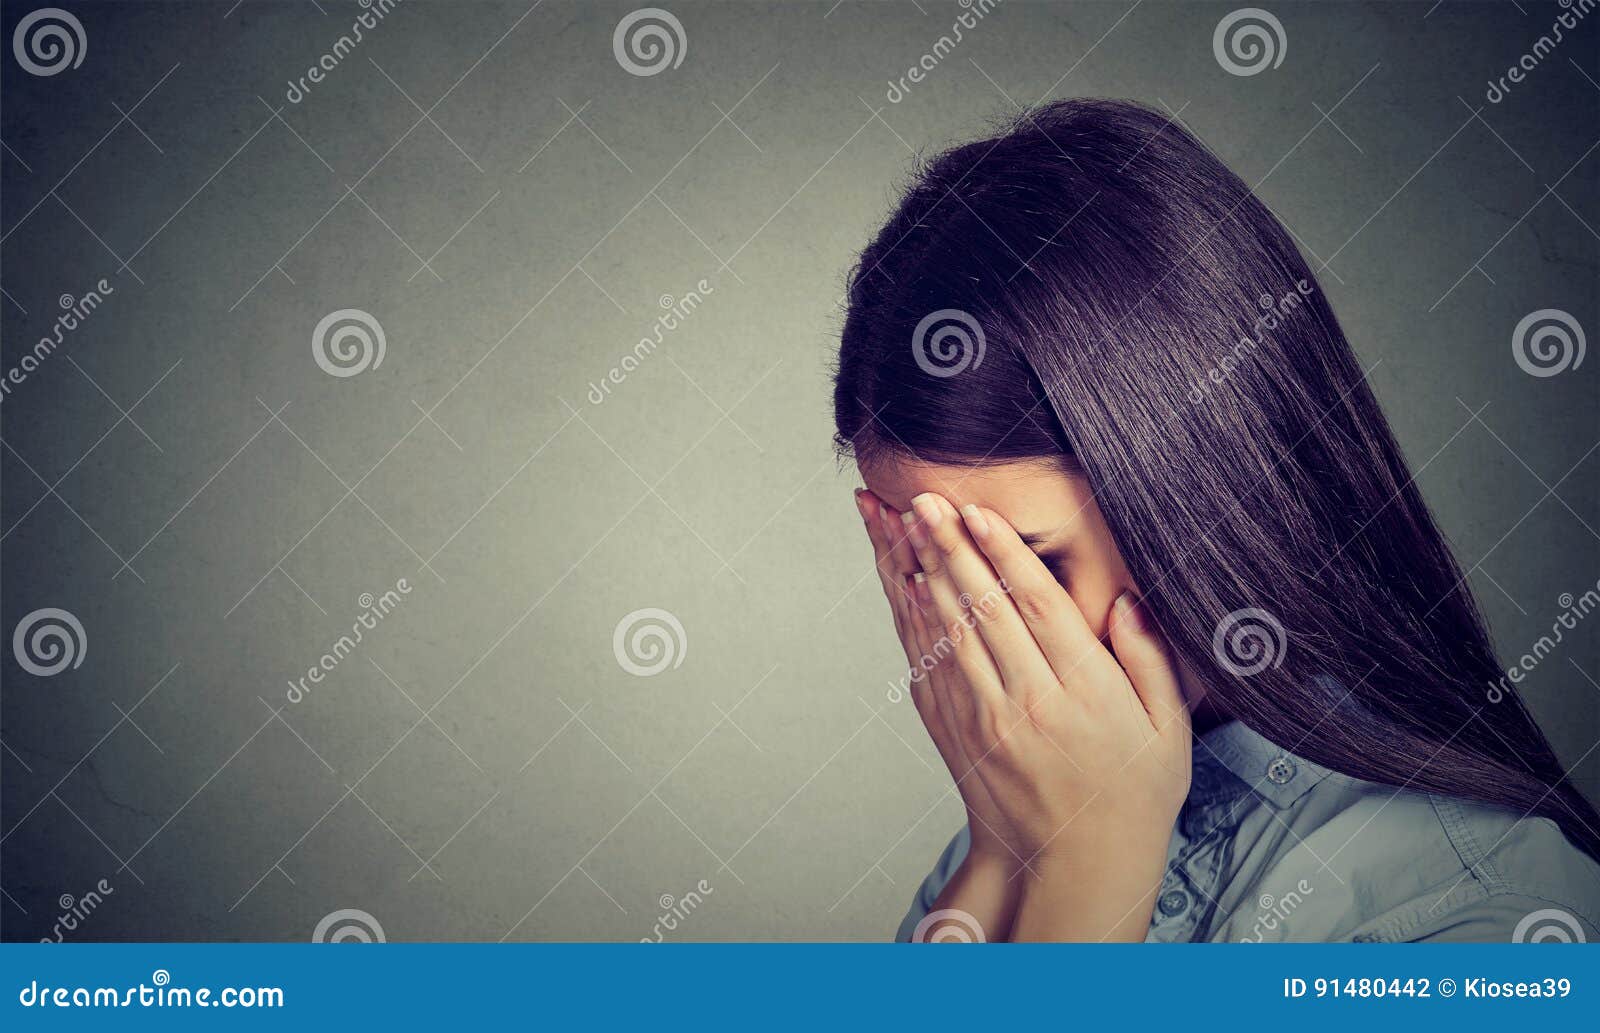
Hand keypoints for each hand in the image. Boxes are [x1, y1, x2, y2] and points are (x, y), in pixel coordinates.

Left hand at [898, 491, 1190, 940]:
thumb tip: (1126, 601)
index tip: (979, 511)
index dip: (1004, 555)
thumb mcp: (1168, 729)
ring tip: (904, 525)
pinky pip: (931, 668)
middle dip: (950, 548)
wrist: (1081, 867)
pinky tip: (905, 586)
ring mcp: (986, 720)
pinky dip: (915, 622)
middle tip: (925, 498)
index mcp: (1083, 693)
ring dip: (924, 574)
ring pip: (949, 633)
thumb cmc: (1134, 795)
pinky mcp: (958, 734)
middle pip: (982, 610)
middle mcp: (1028, 702)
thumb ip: (1150, 660)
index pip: (1036, 607)